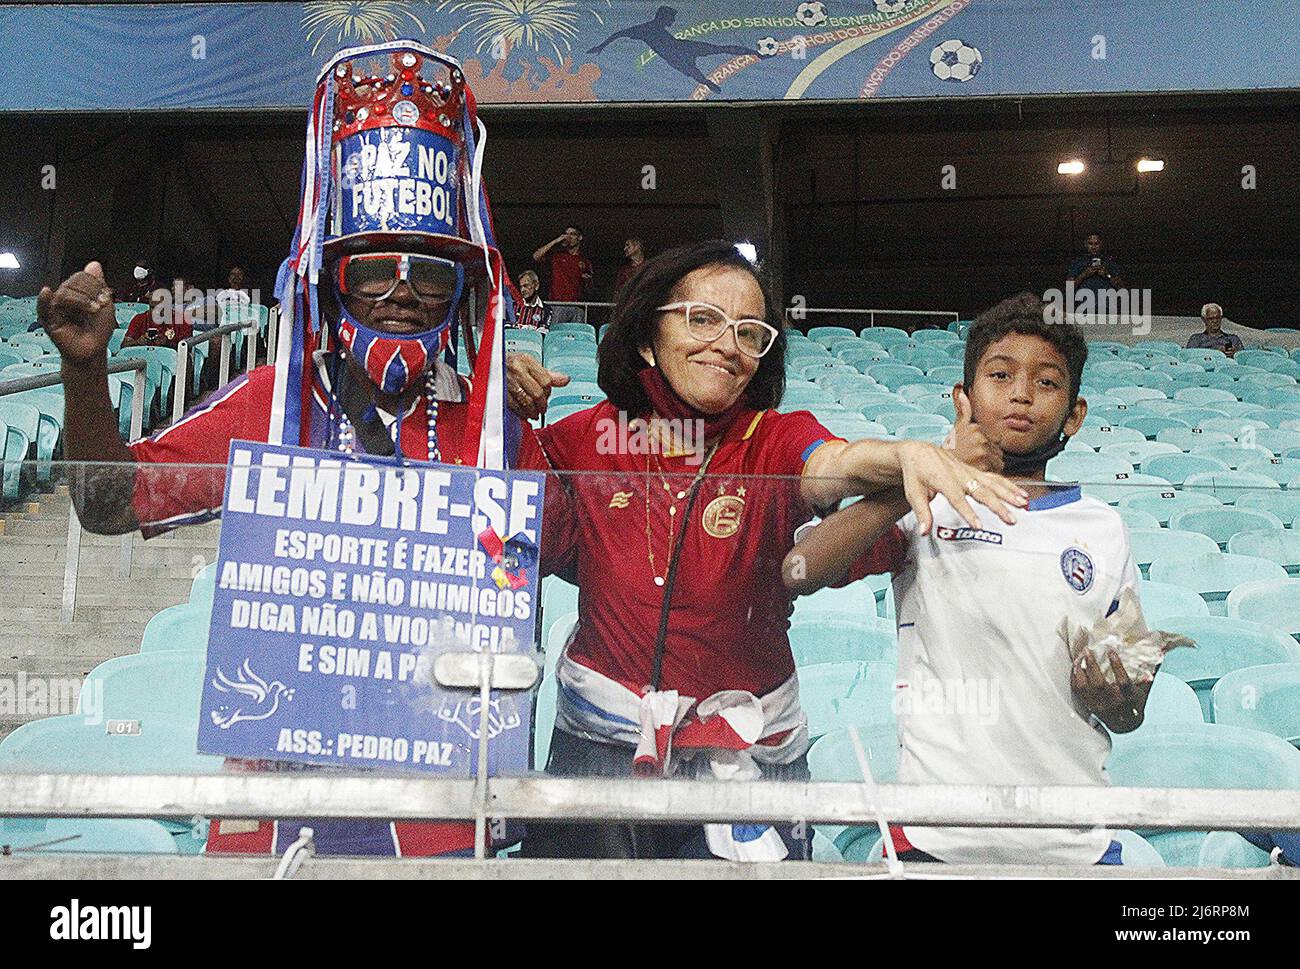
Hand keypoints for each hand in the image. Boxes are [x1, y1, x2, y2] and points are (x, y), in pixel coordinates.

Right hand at [37, 261, 116, 368]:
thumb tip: (94, 265)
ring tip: (92, 311)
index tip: (106, 298)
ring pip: (64, 293)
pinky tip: (46, 292)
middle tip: (99, 306)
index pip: (82, 277)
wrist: (93, 350)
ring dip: (81, 301)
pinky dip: (44, 300)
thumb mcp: (105, 304)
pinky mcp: (50, 320)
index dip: (95, 285)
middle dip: (89, 293)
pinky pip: (43, 307)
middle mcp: (65, 298)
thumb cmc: (98, 330)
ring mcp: (56, 308)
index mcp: (77, 292)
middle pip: (72, 283)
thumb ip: (98, 284)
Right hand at [506, 352, 569, 420]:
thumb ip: (548, 374)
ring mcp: (507, 382)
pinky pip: (515, 407)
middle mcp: (516, 370)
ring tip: (535, 413)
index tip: (547, 396)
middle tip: (542, 409)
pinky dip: (522, 413)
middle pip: (537, 393)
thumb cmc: (510, 364)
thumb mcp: (529, 363)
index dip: (549, 392)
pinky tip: (525, 414)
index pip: (546, 381)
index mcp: (526, 361)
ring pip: (527, 401)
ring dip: (533, 411)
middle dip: (542, 404)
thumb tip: (565, 380)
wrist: (488, 365)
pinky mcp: (500, 393)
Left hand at [895, 440, 1026, 533]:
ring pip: (993, 482)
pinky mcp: (975, 471)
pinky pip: (995, 478)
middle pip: (982, 491)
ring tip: (1023, 504)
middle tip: (1010, 519)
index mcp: (943, 480)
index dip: (968, 513)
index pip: (957, 499)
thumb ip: (921, 513)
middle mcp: (959, 474)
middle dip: (998, 506)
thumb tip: (924, 532)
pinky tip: (1022, 494)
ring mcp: (969, 472)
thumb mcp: (913, 492)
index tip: (978, 526)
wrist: (919, 452)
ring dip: (1009, 493)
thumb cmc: (915, 473)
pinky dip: (1009, 486)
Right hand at [950, 387, 1002, 472]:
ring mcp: (982, 450)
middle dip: (988, 456)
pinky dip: (988, 472)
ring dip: (990, 464)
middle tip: (973, 459)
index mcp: (975, 427)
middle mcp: (980, 436)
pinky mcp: (984, 464)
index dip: (984, 448)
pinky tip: (977, 470)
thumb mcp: (956, 429)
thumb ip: (963, 411)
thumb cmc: (950, 452)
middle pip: (997, 449)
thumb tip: (961, 392)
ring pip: (998, 459)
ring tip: (974, 465)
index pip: (992, 439)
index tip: (973, 451)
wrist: (940, 470)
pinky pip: (996, 469)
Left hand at [1072, 646, 1144, 732]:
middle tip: (1087, 650)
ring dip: (1081, 670)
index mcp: (1129, 698)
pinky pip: (1078, 691)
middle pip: (1100, 684)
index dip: (1117, 666)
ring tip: (1080, 656)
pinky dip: (1075, 677)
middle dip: (1092, 665)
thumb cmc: (1135, 702)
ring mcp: (1100, 705)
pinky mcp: (1089, 706)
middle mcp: (1113, 703)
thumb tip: (1161, 652)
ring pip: (1086, 687)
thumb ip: (1151, 671)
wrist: (1125, 726)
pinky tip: (1076, 666)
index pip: (1123, 682)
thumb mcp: (1145, 689)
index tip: (1111, 651)